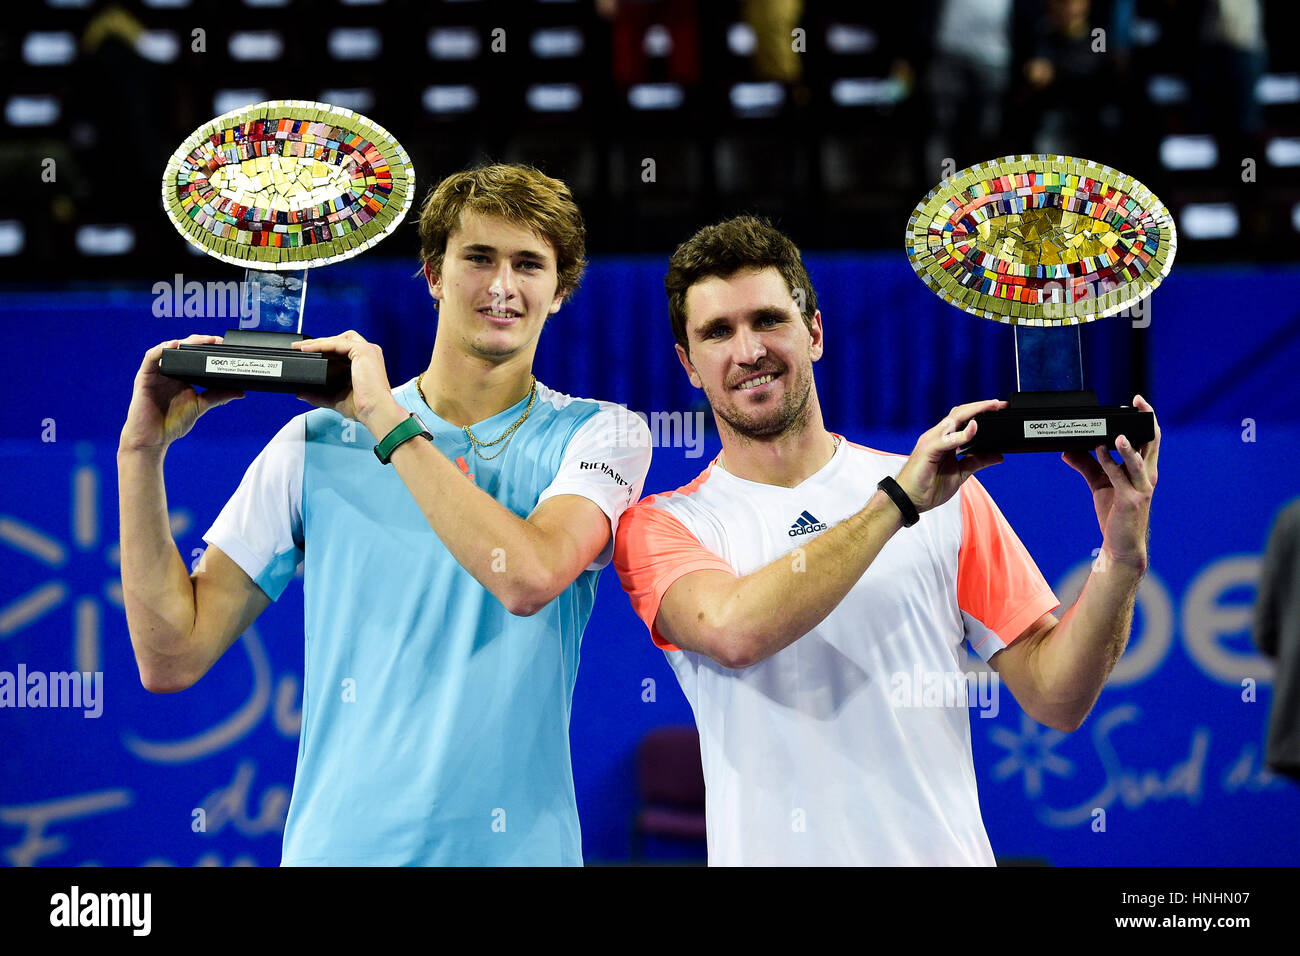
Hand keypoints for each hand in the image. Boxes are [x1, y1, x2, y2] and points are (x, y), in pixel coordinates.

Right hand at [119, 335, 244, 452]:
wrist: (153, 439)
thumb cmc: (172, 422)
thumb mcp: (200, 406)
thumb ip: (218, 396)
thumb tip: (240, 392)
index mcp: (181, 375)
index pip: (194, 355)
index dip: (207, 347)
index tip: (224, 344)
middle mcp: (169, 370)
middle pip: (182, 348)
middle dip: (199, 341)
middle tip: (216, 340)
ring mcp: (157, 372)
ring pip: (168, 348)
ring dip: (184, 342)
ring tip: (201, 341)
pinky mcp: (145, 376)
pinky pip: (151, 358)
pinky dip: (161, 349)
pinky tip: (173, 345)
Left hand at [291, 330, 402, 436]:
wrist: (374, 411)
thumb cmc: (363, 407)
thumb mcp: (335, 398)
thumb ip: (319, 395)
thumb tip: (302, 394)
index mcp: (365, 363)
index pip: (343, 349)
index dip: (325, 349)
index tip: (308, 353)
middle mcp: (369, 354)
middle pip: (341, 339)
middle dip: (320, 342)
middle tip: (301, 348)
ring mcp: (368, 350)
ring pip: (338, 339)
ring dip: (319, 341)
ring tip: (302, 347)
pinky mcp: (364, 351)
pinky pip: (338, 343)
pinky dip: (322, 345)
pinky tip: (309, 349)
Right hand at [894, 399, 1006, 512]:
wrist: (908, 501)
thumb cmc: (928, 487)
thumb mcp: (960, 473)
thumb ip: (977, 462)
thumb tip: (998, 456)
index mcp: (944, 441)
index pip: (963, 419)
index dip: (981, 412)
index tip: (1000, 409)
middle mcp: (937, 436)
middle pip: (960, 413)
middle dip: (981, 407)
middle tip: (1000, 404)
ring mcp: (931, 440)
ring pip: (954, 419)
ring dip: (974, 412)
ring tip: (991, 407)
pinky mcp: (928, 449)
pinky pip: (947, 439)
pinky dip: (962, 433)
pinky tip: (974, 428)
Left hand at [1061, 395, 1159, 571]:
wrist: (1121, 545)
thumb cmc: (1115, 513)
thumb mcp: (1100, 484)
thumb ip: (1087, 465)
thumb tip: (1067, 450)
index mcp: (1144, 469)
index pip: (1151, 439)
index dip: (1147, 419)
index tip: (1137, 402)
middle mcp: (1148, 475)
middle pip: (1152, 443)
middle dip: (1147, 421)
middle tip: (1138, 402)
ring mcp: (1142, 488)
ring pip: (1138, 461)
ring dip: (1127, 446)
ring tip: (1117, 433)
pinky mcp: (1131, 500)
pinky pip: (1119, 477)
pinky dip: (1109, 463)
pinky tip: (1100, 451)